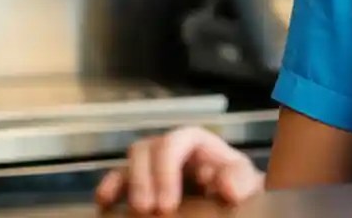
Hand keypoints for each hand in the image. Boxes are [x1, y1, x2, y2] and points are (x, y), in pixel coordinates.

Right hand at [94, 126, 264, 213]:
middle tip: (150, 210)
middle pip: (145, 149)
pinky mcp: (141, 184)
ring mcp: (152, 165)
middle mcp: (170, 149)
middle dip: (143, 180)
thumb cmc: (239, 186)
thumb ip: (240, 177)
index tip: (167, 205)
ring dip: (125, 183)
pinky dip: (109, 189)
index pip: (174, 143)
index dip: (165, 170)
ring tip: (134, 210)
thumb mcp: (246, 179)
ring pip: (129, 161)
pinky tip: (105, 205)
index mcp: (196, 141)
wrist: (233, 201)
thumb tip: (225, 185)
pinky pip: (117, 179)